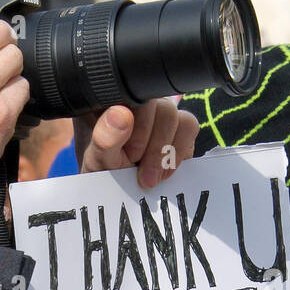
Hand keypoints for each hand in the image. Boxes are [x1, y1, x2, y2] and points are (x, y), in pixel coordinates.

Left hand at [73, 99, 198, 188]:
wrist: (118, 192)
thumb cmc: (104, 172)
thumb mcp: (98, 160)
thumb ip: (105, 137)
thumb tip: (119, 113)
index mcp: (116, 101)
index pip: (140, 97)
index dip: (141, 128)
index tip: (131, 155)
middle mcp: (143, 102)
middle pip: (165, 110)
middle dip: (156, 148)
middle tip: (142, 175)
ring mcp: (162, 113)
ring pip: (183, 120)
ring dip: (168, 154)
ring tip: (151, 177)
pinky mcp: (180, 127)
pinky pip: (190, 129)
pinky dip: (180, 154)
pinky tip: (163, 170)